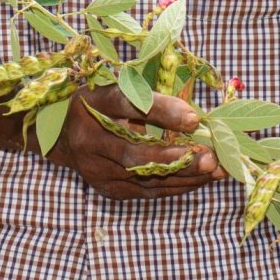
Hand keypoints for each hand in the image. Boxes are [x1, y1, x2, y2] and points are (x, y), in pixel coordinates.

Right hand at [45, 84, 221, 199]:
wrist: (62, 136)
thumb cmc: (100, 105)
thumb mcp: (116, 89)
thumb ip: (148, 99)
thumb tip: (195, 117)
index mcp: (91, 103)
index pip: (126, 105)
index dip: (161, 111)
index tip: (194, 117)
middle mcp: (88, 140)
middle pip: (134, 153)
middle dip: (176, 157)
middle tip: (210, 157)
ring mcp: (96, 170)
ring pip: (145, 177)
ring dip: (184, 175)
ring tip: (216, 170)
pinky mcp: (108, 189)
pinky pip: (147, 190)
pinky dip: (177, 185)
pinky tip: (201, 180)